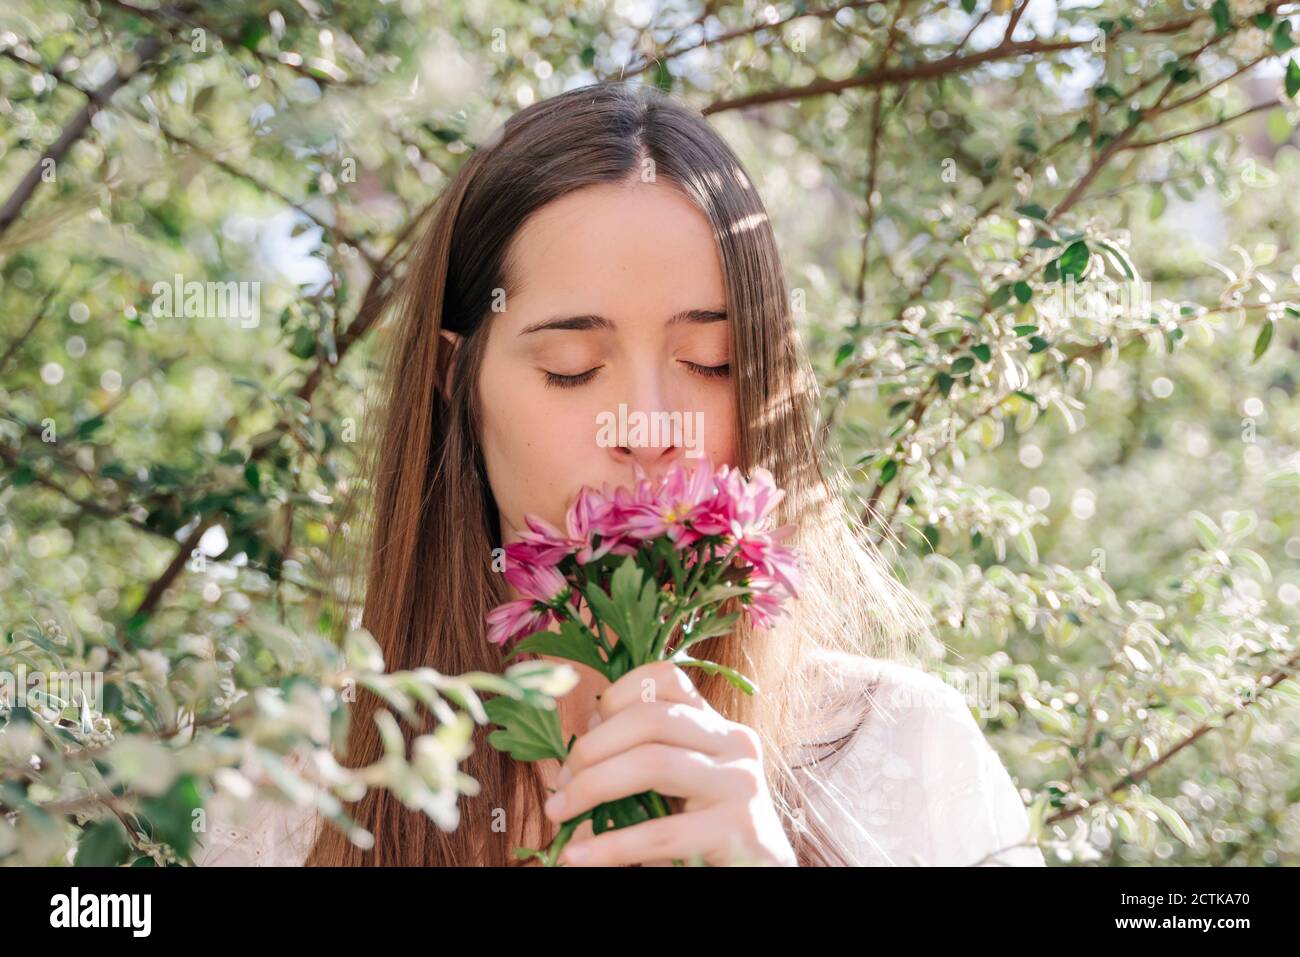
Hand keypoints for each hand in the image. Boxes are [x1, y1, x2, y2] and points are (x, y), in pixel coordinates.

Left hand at [543, 660, 797, 866]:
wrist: (758, 874)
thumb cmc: (705, 833)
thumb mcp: (674, 787)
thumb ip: (638, 760)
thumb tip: (573, 757)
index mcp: (717, 726)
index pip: (665, 678)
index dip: (616, 695)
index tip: (584, 731)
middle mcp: (735, 743)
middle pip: (652, 717)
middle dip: (592, 747)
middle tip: (560, 783)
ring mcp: (740, 783)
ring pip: (653, 763)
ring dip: (593, 786)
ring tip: (558, 812)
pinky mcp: (738, 829)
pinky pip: (660, 832)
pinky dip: (609, 846)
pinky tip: (578, 857)